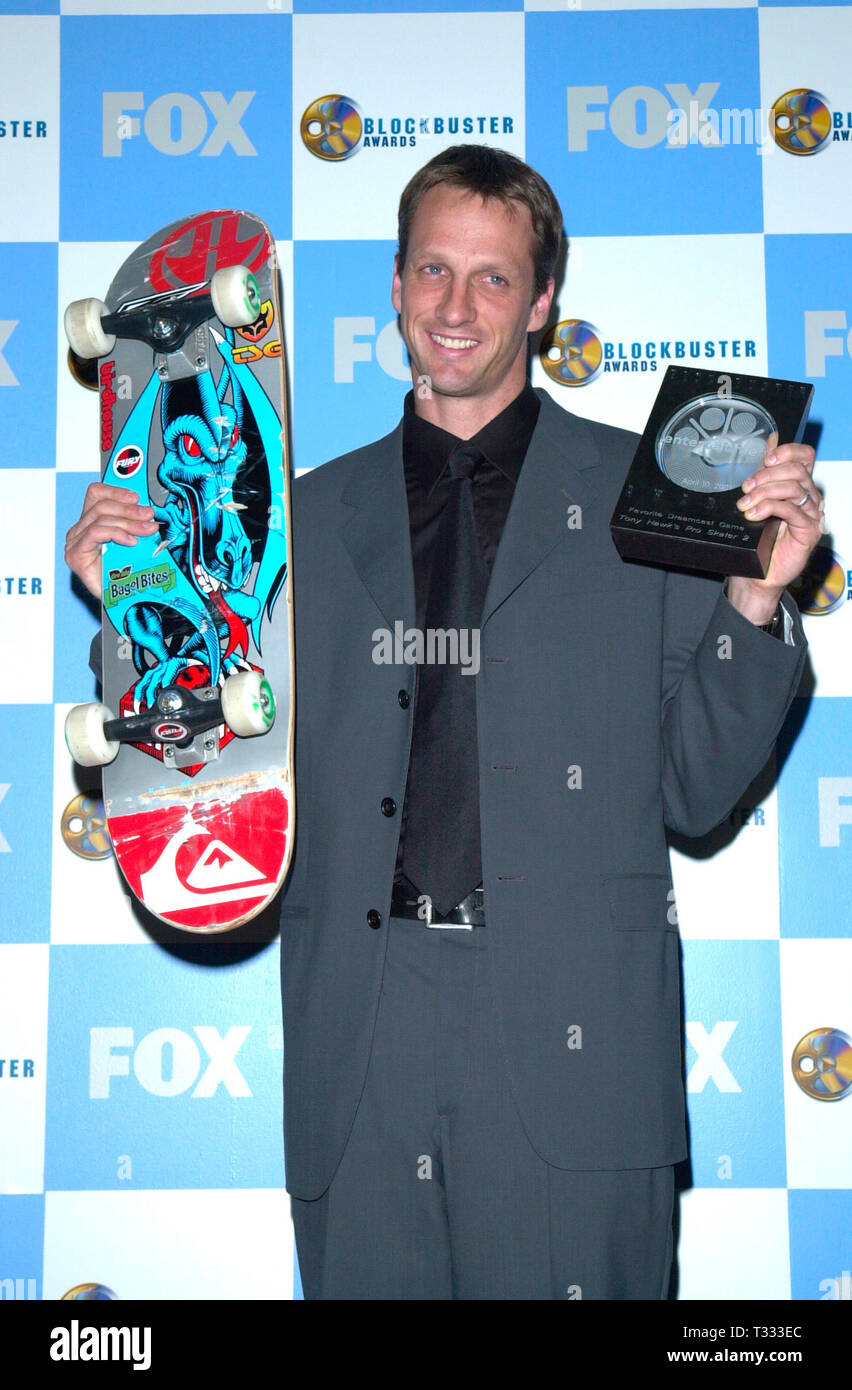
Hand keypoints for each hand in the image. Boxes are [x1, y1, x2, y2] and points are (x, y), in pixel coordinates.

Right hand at [64, 481, 158, 599]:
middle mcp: (80, 531)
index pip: (96, 494)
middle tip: (149, 515)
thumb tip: (150, 513)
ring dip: (128, 522)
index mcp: (91, 523)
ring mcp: (75, 543)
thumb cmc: (125, 575)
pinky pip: (95, 533)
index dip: (116, 490)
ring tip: (147, 530)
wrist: (120, 604)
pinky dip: (116, 534)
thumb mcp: (134, 543)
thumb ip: (136, 526)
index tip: (137, 496)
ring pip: (100, 518)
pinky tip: (131, 542)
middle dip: (129, 509)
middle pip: (101, 505)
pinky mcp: (76, 555)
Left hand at [727, 441, 822, 623]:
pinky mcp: (809, 530)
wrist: (758, 573)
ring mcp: (812, 514)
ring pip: (793, 488)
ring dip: (764, 493)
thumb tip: (769, 439)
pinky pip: (791, 510)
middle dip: (767, 475)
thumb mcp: (758, 500)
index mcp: (800, 486)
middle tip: (746, 488)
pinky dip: (769, 508)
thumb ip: (766, 472)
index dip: (788, 451)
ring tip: (745, 505)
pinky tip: (753, 515)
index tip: (766, 459)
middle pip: (797, 470)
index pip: (805, 456)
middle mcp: (810, 497)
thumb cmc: (759, 539)